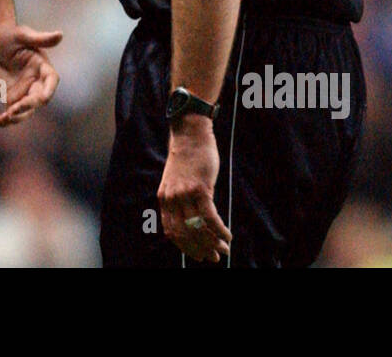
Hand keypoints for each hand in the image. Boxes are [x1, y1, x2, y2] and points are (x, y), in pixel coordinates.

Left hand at [0, 23, 61, 126]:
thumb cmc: (9, 35)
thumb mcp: (22, 35)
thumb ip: (40, 38)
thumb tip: (60, 35)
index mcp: (42, 67)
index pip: (51, 80)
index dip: (49, 90)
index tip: (43, 98)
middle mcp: (37, 82)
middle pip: (38, 99)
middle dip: (28, 105)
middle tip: (13, 110)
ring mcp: (25, 93)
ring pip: (26, 110)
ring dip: (18, 117)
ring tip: (4, 117)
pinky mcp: (12, 99)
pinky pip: (11, 114)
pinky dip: (5, 120)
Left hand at [158, 115, 231, 262]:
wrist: (190, 134)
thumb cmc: (187, 157)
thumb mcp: (176, 180)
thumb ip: (181, 199)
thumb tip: (194, 221)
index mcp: (164, 198)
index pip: (171, 232)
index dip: (185, 247)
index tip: (198, 254)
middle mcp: (172, 199)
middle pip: (185, 234)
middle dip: (201, 249)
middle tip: (214, 256)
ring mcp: (185, 194)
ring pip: (199, 228)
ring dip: (213, 243)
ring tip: (224, 249)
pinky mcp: (200, 188)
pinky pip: (210, 218)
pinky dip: (220, 231)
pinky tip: (228, 235)